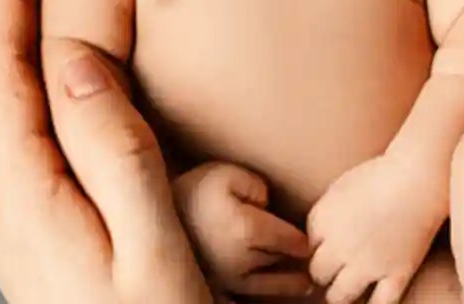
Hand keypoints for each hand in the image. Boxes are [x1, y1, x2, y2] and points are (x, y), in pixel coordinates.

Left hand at [0, 0, 211, 303]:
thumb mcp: (153, 239)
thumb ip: (114, 149)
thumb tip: (78, 64)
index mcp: (27, 198)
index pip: (0, 74)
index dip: (11, 4)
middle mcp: (1, 208)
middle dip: (1, 14)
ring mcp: (7, 224)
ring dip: (6, 48)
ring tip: (37, 6)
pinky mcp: (25, 233)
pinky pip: (7, 139)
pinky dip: (19, 88)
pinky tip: (51, 82)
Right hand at [173, 162, 312, 299]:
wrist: (147, 218)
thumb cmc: (190, 191)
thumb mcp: (227, 174)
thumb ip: (258, 186)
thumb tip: (267, 204)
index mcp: (250, 231)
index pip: (293, 242)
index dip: (307, 242)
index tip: (316, 242)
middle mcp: (242, 262)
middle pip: (284, 268)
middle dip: (302, 267)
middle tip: (316, 266)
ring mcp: (226, 280)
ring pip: (268, 288)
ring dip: (288, 286)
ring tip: (303, 286)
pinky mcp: (213, 289)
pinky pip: (241, 301)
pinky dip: (256, 300)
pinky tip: (264, 298)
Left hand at [307, 155, 446, 303]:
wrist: (419, 176)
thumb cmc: (381, 174)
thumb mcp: (340, 188)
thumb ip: (325, 215)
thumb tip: (319, 239)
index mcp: (323, 220)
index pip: (307, 248)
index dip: (318, 249)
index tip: (327, 249)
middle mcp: (339, 246)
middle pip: (318, 274)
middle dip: (324, 273)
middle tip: (333, 272)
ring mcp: (367, 263)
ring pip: (339, 297)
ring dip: (340, 295)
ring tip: (346, 292)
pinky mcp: (396, 273)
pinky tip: (372, 301)